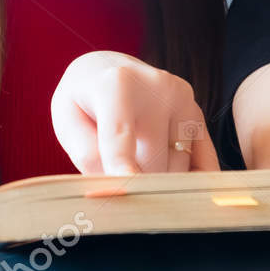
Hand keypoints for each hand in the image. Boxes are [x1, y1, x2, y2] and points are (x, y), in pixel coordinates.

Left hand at [50, 51, 217, 173]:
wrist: (108, 71)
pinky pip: (203, 164)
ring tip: (134, 156)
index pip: (121, 139)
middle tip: (115, 178)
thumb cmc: (84, 101)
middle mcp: (159, 88)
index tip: (126, 200)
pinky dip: (188, 180)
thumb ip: (89, 156)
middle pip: (152, 164)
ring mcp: (185, 101)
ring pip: (177, 170)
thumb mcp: (67, 122)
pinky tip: (172, 183)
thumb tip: (121, 189)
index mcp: (117, 85)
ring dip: (155, 179)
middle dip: (134, 184)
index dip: (123, 174)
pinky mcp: (199, 115)